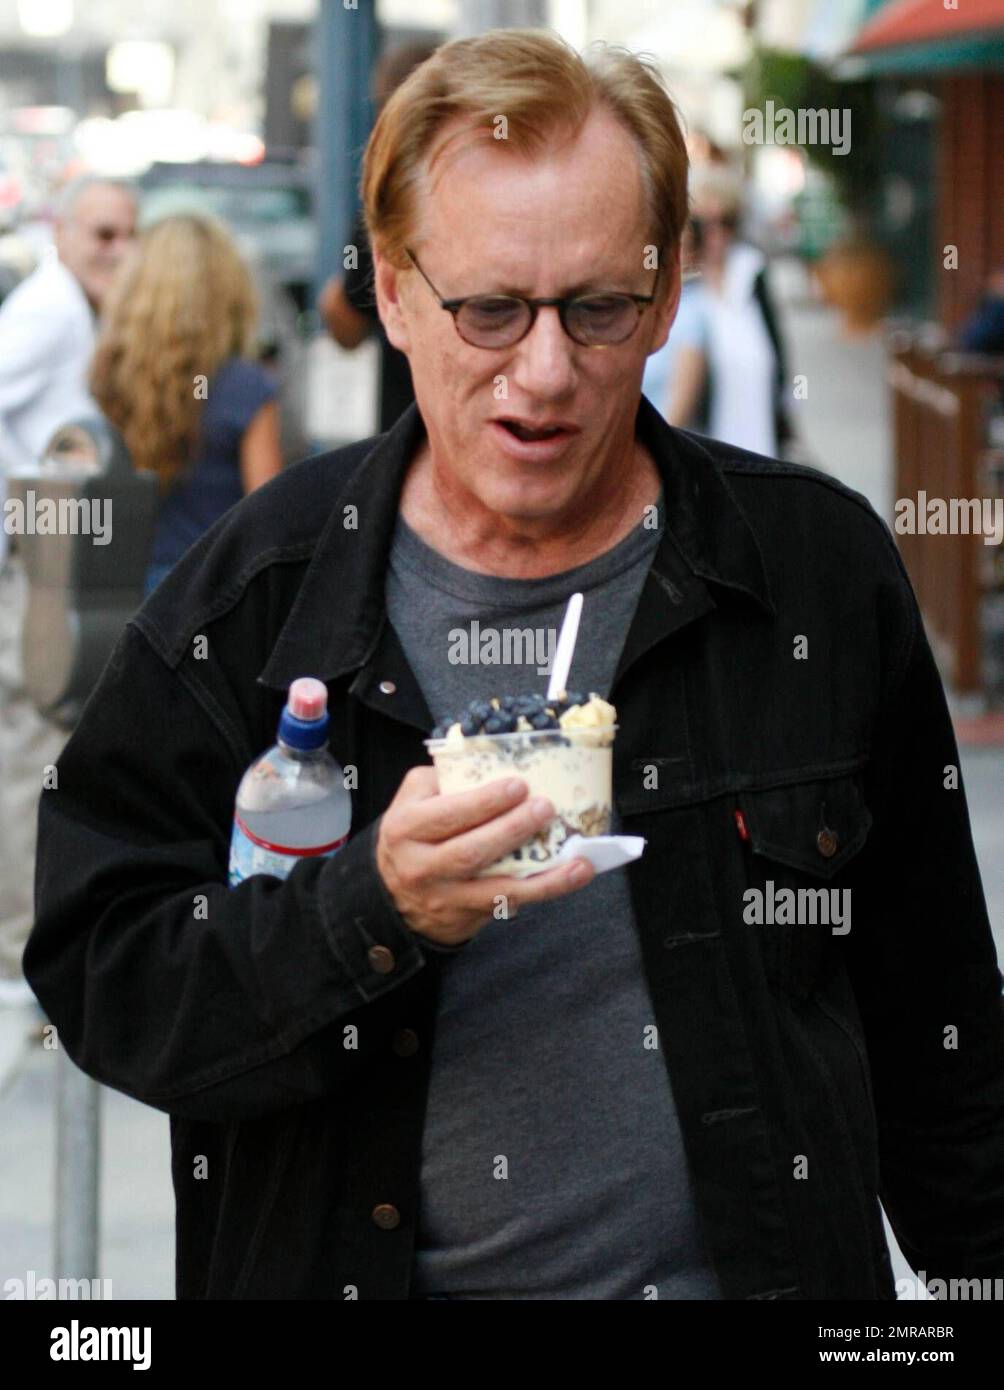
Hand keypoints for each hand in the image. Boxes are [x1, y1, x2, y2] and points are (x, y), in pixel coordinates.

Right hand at [375, 767, 594, 946]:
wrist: (394, 896)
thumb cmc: (414, 836)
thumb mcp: (413, 801)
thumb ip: (445, 780)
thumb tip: (498, 756)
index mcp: (406, 827)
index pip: (446, 814)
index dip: (483, 802)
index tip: (518, 785)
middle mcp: (421, 864)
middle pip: (470, 850)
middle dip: (511, 829)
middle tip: (545, 807)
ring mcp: (445, 894)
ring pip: (495, 886)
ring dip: (541, 872)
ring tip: (575, 855)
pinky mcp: (466, 913)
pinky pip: (509, 901)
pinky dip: (546, 888)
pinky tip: (574, 874)